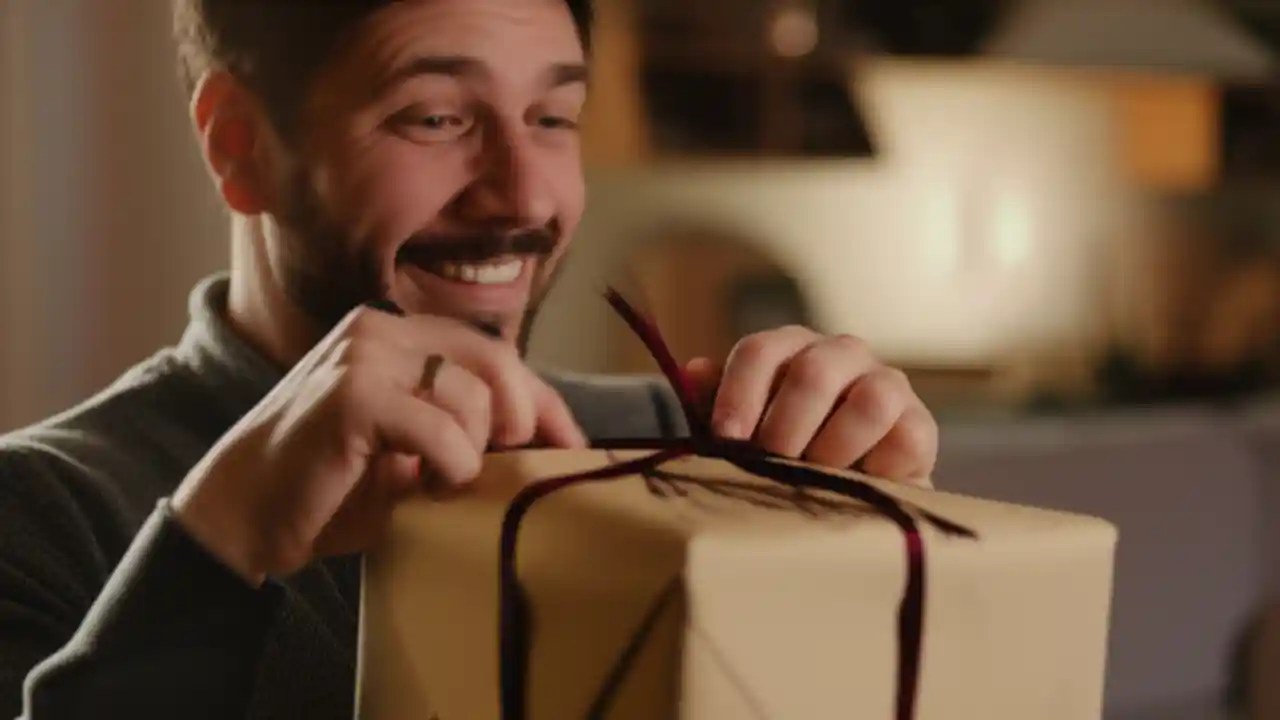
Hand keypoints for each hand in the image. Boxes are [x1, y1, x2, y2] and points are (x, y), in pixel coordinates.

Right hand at [172, 306, 586, 584]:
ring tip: (436, 485)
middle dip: (521, 421)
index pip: (492, 353)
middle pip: (495, 362)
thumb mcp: (408, 450)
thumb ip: (459, 427)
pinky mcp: (351, 394)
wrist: (242, 516)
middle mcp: (379, 330)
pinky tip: (423, 488)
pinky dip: (449, 467)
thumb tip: (542, 437)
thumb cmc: (329, 488)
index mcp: (394, 335)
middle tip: (509, 467)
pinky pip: (441, 429)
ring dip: (470, 456)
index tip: (570, 444)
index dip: (540, 398)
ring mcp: (362, 355)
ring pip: (472, 398)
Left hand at [686, 327, 936, 483]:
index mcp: (791, 349)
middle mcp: (840, 354)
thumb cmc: (785, 456)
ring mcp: (886, 384)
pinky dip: (875, 466)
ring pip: (868, 401)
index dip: (739, 394)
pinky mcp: (919, 426)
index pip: (760, 352)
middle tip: (771, 466)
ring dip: (834, 449)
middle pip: (813, 373)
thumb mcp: (745, 431)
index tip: (725, 440)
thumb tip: (693, 372)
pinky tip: (855, 485)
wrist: (849, 496)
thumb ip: (717, 402)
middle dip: (785, 428)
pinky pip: (905, 439)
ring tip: (814, 480)